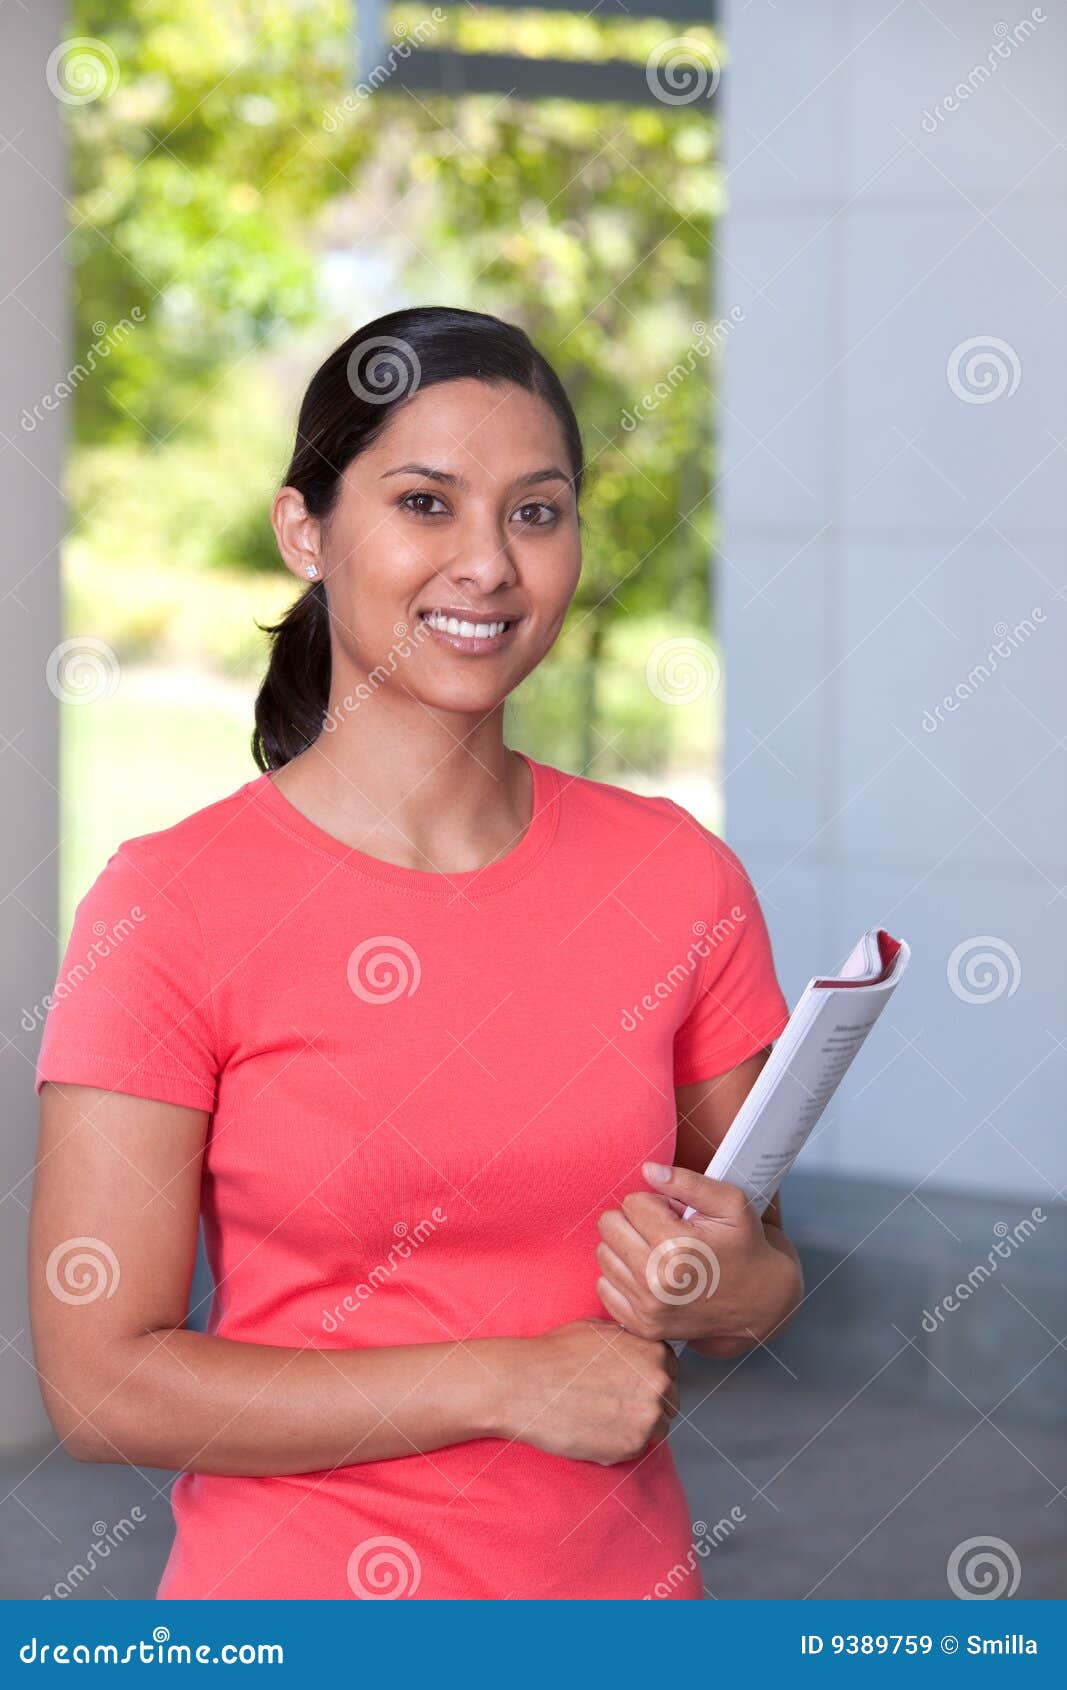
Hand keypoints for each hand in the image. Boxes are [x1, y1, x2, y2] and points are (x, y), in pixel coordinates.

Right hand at [495, 1318, 679, 1464]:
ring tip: (604, 1418)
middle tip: (616, 1403)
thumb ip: (629, 1339)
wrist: (524, 1385)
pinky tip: (595, 1430)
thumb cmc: (555, 1353)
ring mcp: (647, 1417)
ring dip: (638, 1425)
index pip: (670, 1370)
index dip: (649, 1376)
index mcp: (654, 1351)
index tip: (630, 1382)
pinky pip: (637, 1448)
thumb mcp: (598, 1328)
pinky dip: (620, 1443)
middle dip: (648, 1402)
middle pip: (670, 1400)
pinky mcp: (631, 1447)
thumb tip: (638, 1345)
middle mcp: (658, 1383)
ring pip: (657, 1427)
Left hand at [595, 1162, 802, 1354]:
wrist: (760, 1303)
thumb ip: (687, 1182)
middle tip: (664, 1231)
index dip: (655, 1202)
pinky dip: (622, 1276)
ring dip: (627, 1247)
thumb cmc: (745, 1246)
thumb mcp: (730, 1204)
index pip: (632, 1202)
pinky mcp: (641, 1326)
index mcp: (676, 1246)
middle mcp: (656, 1280)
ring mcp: (646, 1308)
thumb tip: (647, 1170)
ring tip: (659, 1253)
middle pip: (609, 1226)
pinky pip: (604, 1286)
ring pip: (604, 1253)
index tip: (677, 1215)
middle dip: (635, 1221)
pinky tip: (649, 1275)